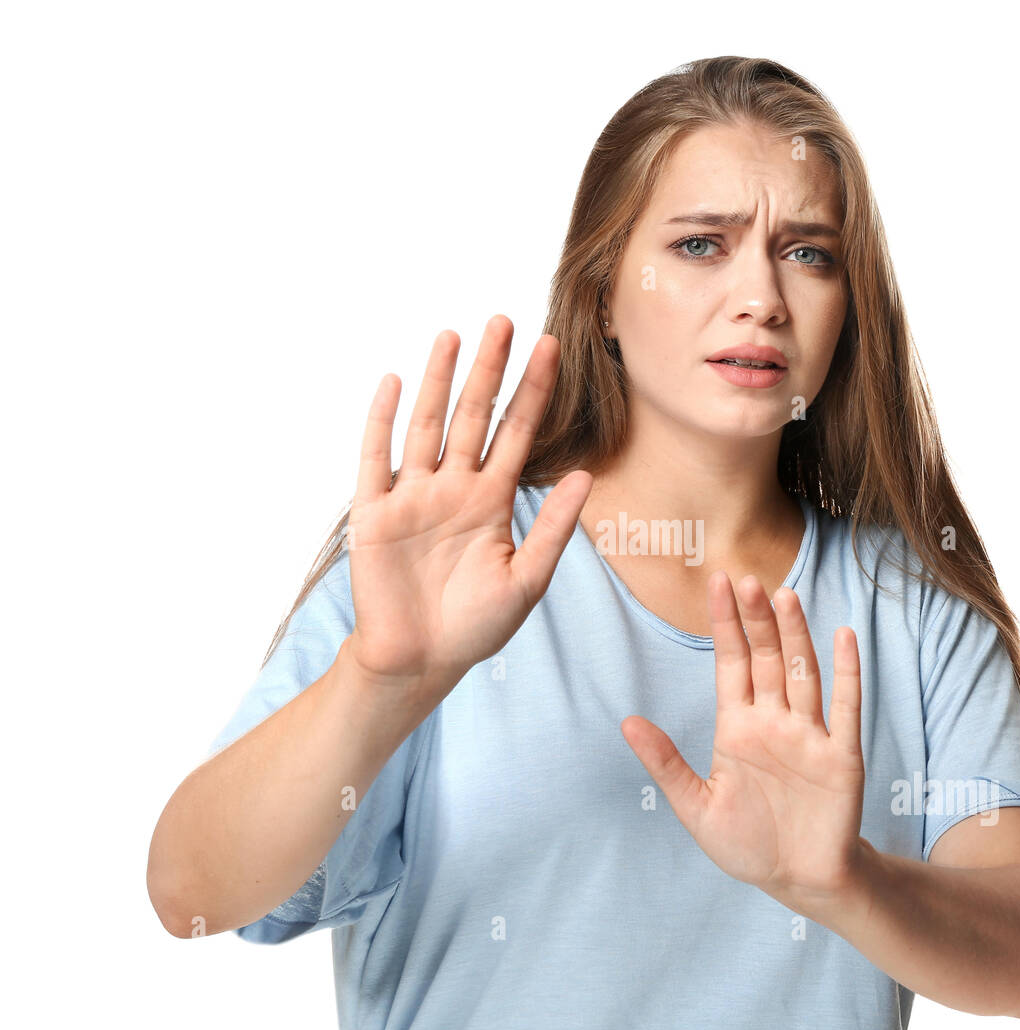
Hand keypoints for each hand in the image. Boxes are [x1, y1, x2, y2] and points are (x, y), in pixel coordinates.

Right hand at [344, 315, 591, 691]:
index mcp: (492, 502)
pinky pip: (377, 458)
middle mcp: (454, 489)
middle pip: (474, 416)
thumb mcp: (526, 581)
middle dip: (489, 370)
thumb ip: (552, 529)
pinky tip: (395, 382)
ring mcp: (413, 496)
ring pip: (428, 425)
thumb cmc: (474, 627)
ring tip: (453, 335)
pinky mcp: (375, 513)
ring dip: (440, 380)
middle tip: (504, 321)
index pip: (518, 433)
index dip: (534, 391)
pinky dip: (383, 420)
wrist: (419, 661)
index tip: (552, 348)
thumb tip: (587, 477)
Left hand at [621, 573, 868, 915]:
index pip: (731, 664)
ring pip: (803, 673)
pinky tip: (844, 637)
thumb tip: (626, 722)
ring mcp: (810, 735)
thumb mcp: (696, 807)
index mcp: (737, 728)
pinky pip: (845, 707)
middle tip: (748, 579)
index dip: (725, 625)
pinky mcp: (841, 756)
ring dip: (796, 636)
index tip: (717, 583)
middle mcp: (774, 722)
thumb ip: (666, 763)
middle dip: (757, 620)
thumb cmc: (747, 844)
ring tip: (786, 597)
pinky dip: (846, 672)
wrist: (799, 881)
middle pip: (767, 659)